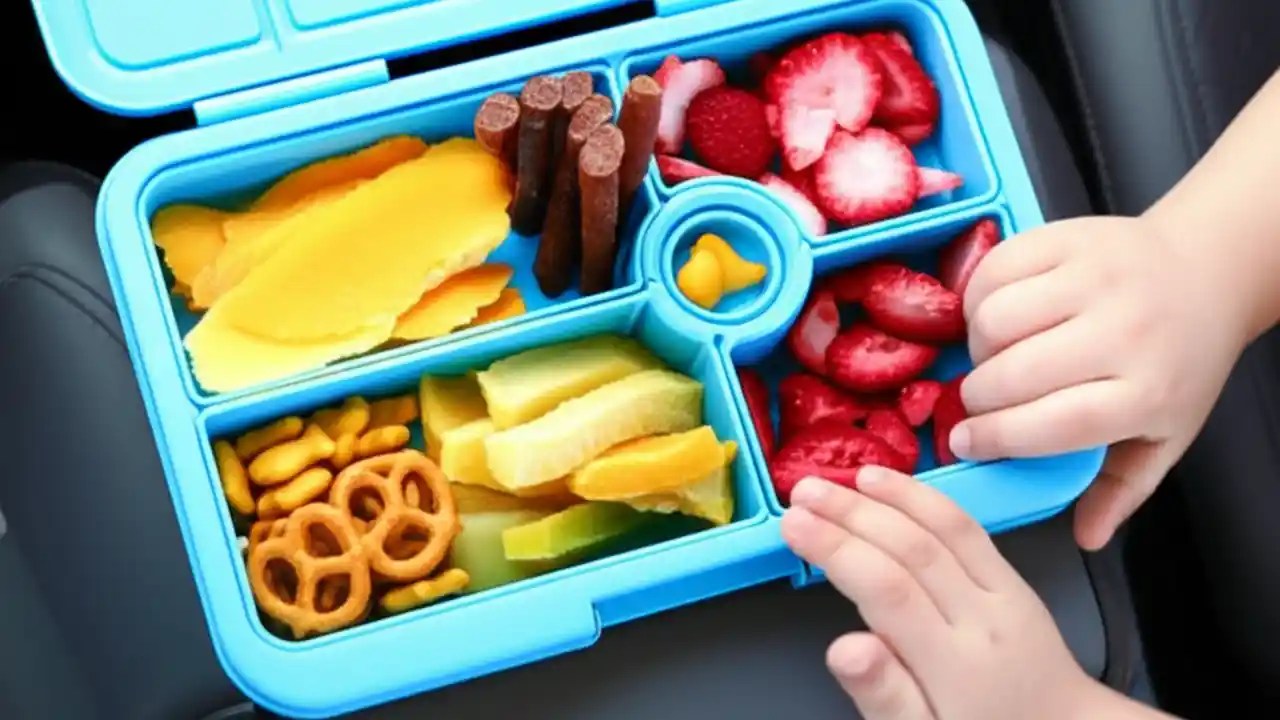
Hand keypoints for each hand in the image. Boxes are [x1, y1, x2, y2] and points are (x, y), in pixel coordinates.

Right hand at [780, 469, 1171, 719]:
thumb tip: (843, 649)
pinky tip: (896, 487)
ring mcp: (1006, 596)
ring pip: (946, 529)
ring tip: (845, 477)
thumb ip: (884, 695)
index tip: (792, 524)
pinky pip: (971, 529)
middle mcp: (984, 622)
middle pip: (914, 550)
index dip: (836, 549)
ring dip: (892, 495)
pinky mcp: (1017, 581)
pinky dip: (929, 500)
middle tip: (803, 491)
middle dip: (852, 513)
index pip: (887, 590)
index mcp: (954, 667)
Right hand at [952, 215, 1247, 549]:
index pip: (1050, 425)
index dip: (996, 438)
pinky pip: (993, 272)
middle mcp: (1123, 332)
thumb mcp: (1165, 432)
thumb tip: (1085, 536)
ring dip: (976, 344)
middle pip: (1012, 374)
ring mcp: (1096, 278)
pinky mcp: (1070, 237)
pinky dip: (977, 297)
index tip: (966, 443)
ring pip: (994, 320)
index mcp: (1147, 392)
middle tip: (979, 400)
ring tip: (990, 354)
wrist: (1205, 269)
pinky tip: (991, 313)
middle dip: (978, 396)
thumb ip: (1122, 487)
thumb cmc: (1179, 359)